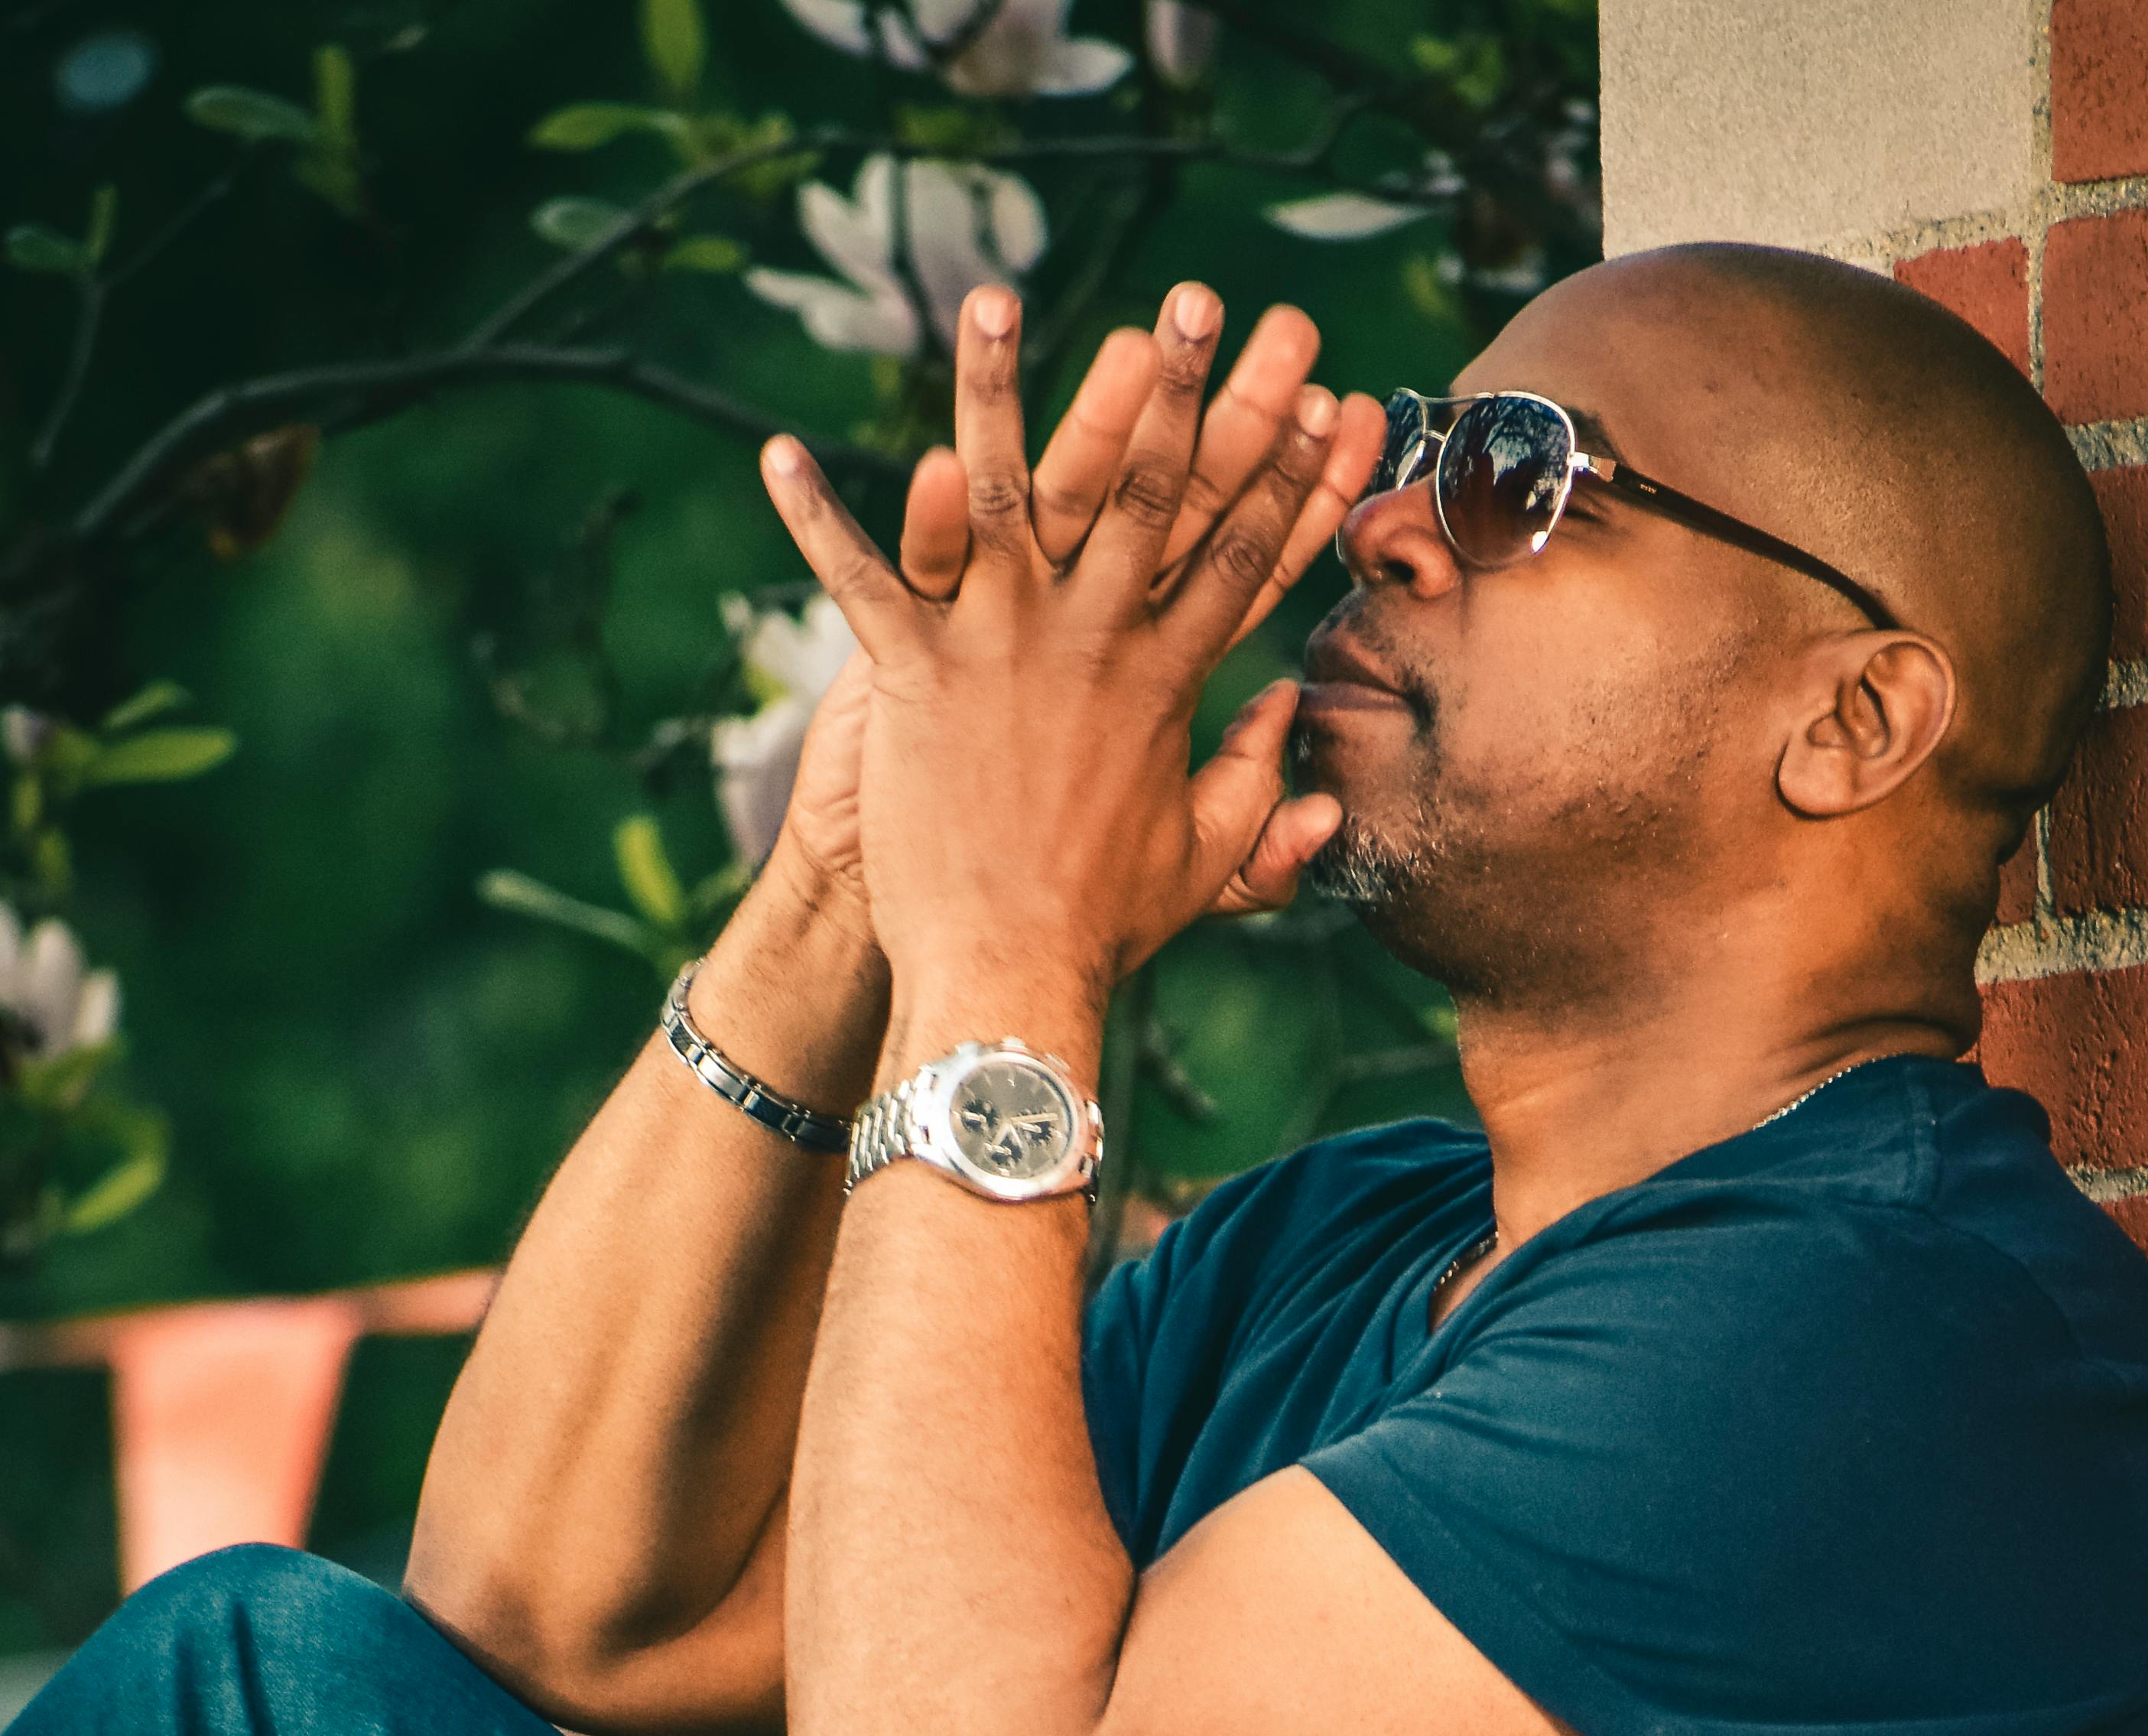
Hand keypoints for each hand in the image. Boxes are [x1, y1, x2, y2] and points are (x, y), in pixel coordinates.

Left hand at [761, 282, 1380, 1060]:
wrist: (1006, 976)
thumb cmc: (1101, 930)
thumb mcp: (1202, 864)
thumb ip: (1256, 793)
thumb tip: (1292, 733)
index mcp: (1166, 681)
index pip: (1239, 555)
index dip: (1287, 473)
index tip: (1322, 397)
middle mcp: (1091, 642)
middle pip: (1144, 490)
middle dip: (1177, 386)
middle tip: (1201, 301)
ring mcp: (1000, 648)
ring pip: (999, 486)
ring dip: (990, 385)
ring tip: (993, 298)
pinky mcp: (915, 675)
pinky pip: (856, 576)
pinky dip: (812, 516)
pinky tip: (776, 452)